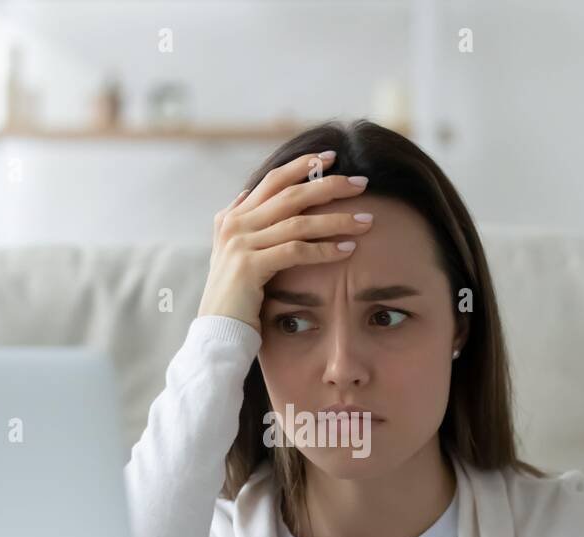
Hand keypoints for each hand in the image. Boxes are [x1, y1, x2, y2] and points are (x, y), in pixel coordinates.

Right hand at [197, 151, 372, 333]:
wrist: (217, 332)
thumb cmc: (234, 299)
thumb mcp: (232, 254)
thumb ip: (241, 224)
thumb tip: (247, 193)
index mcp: (232, 217)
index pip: (272, 180)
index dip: (301, 165)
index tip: (330, 157)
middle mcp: (234, 225)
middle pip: (290, 194)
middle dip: (329, 185)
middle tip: (361, 183)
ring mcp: (240, 244)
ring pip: (298, 221)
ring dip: (337, 220)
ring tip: (366, 221)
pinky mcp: (249, 267)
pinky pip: (295, 250)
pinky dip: (325, 249)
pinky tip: (348, 249)